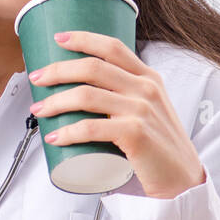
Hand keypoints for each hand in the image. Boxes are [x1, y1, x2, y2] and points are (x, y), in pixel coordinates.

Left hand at [27, 30, 205, 199]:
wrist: (182, 181)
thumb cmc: (159, 148)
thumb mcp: (149, 110)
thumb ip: (127, 96)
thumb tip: (86, 92)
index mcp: (149, 78)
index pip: (112, 47)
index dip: (82, 38)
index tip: (57, 38)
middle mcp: (146, 89)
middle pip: (92, 67)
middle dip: (57, 70)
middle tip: (37, 79)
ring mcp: (141, 110)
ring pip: (86, 96)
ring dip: (55, 101)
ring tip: (38, 111)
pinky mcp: (136, 134)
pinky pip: (91, 127)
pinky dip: (67, 132)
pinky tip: (54, 137)